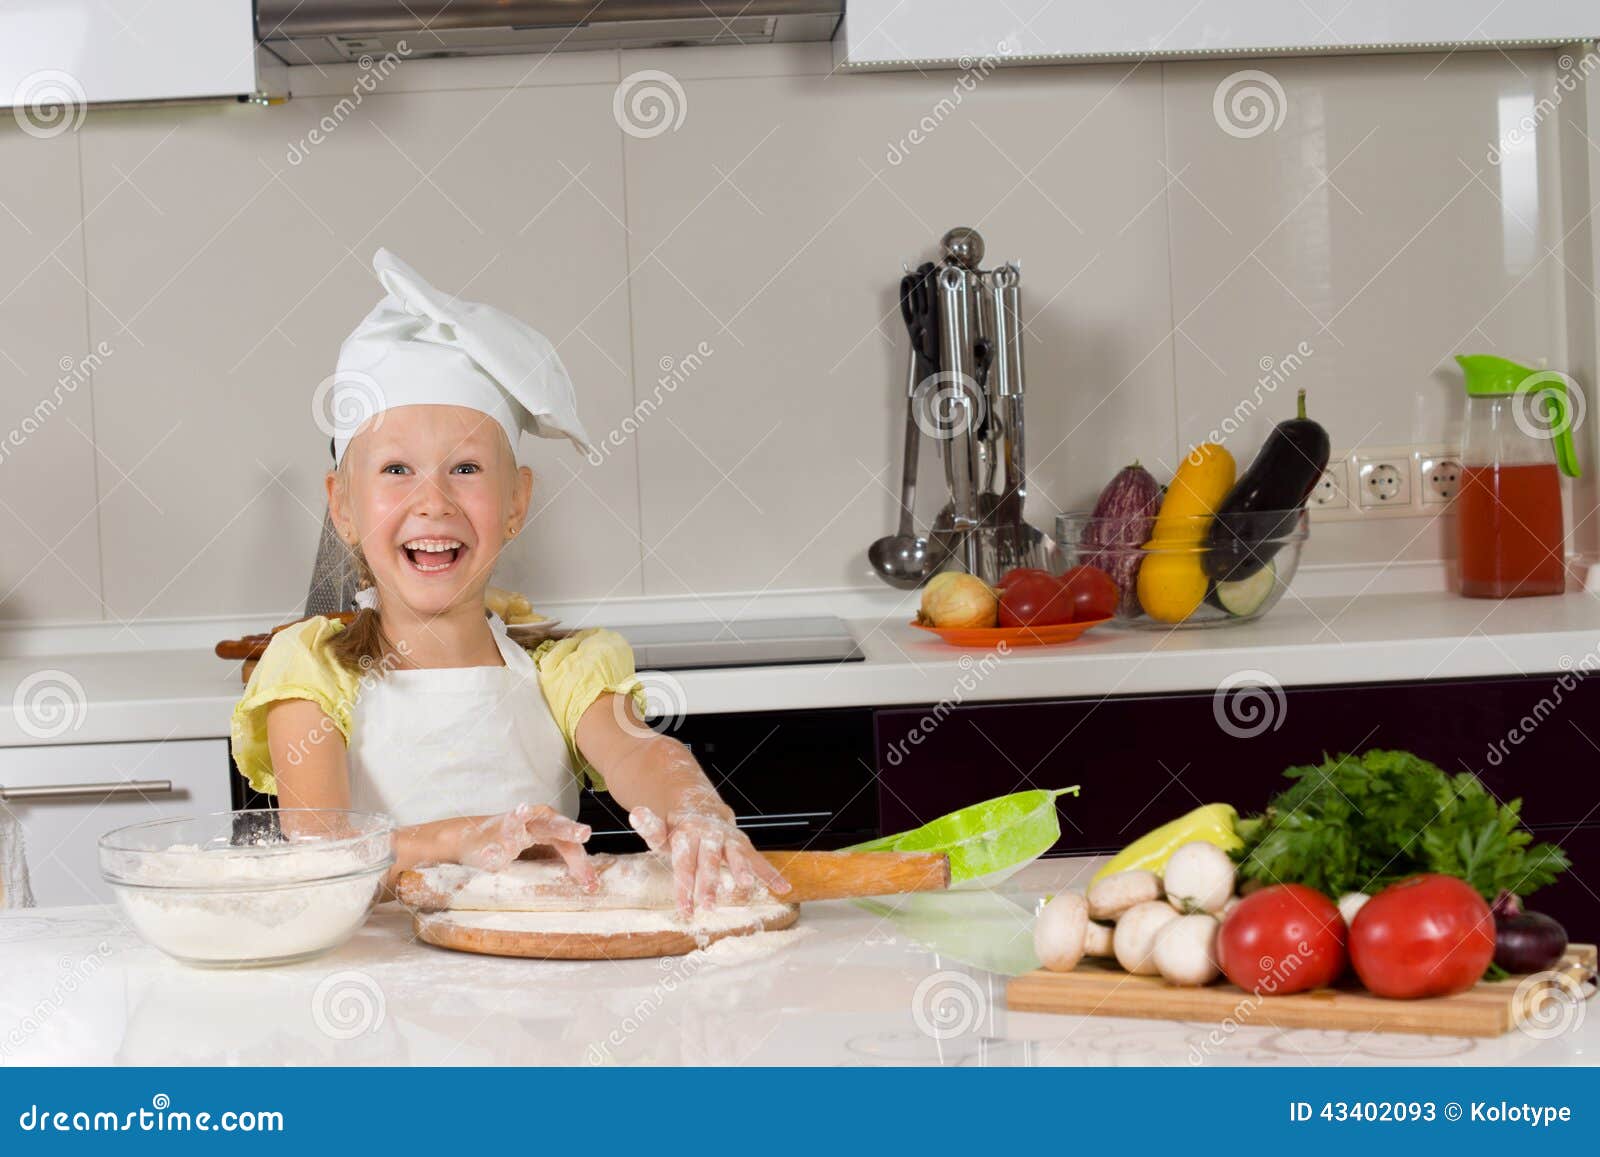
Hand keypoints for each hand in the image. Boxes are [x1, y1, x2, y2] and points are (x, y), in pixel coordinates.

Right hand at [459, 803, 597, 890]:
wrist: (472, 839)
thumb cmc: (512, 844)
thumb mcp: (539, 853)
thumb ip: (560, 862)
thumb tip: (590, 885)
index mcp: (550, 825)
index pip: (569, 846)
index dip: (581, 864)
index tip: (590, 885)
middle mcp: (534, 820)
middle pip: (554, 825)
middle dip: (569, 829)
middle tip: (584, 833)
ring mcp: (511, 825)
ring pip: (519, 822)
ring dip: (523, 819)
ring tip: (525, 813)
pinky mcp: (490, 835)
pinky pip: (492, 842)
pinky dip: (493, 848)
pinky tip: (491, 854)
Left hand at [628, 789, 790, 915]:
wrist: (702, 808)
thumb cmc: (678, 829)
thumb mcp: (662, 830)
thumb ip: (651, 827)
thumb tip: (635, 813)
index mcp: (688, 832)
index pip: (685, 861)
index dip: (684, 885)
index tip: (684, 910)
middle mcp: (711, 834)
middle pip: (710, 860)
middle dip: (710, 882)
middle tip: (708, 905)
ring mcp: (730, 839)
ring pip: (736, 855)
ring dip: (742, 870)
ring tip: (746, 885)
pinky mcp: (744, 845)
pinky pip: (758, 860)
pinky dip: (771, 873)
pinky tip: (783, 888)